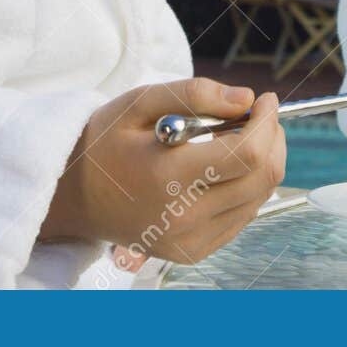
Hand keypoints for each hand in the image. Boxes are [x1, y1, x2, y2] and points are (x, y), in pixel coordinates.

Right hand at [40, 78, 286, 264]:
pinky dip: (248, 187)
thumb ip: (194, 95)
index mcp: (167, 178)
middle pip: (263, 179)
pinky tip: (226, 168)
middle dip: (273, 138)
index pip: (247, 155)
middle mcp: (183, 218)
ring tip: (239, 137)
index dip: (268, 122)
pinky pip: (243, 216)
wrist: (73, 196)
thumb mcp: (139, 102)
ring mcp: (190, 241)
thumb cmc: (104, 143)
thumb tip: (246, 99)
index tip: (265, 99)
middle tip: (258, 115)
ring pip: (260, 198)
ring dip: (264, 161)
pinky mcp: (194, 252)